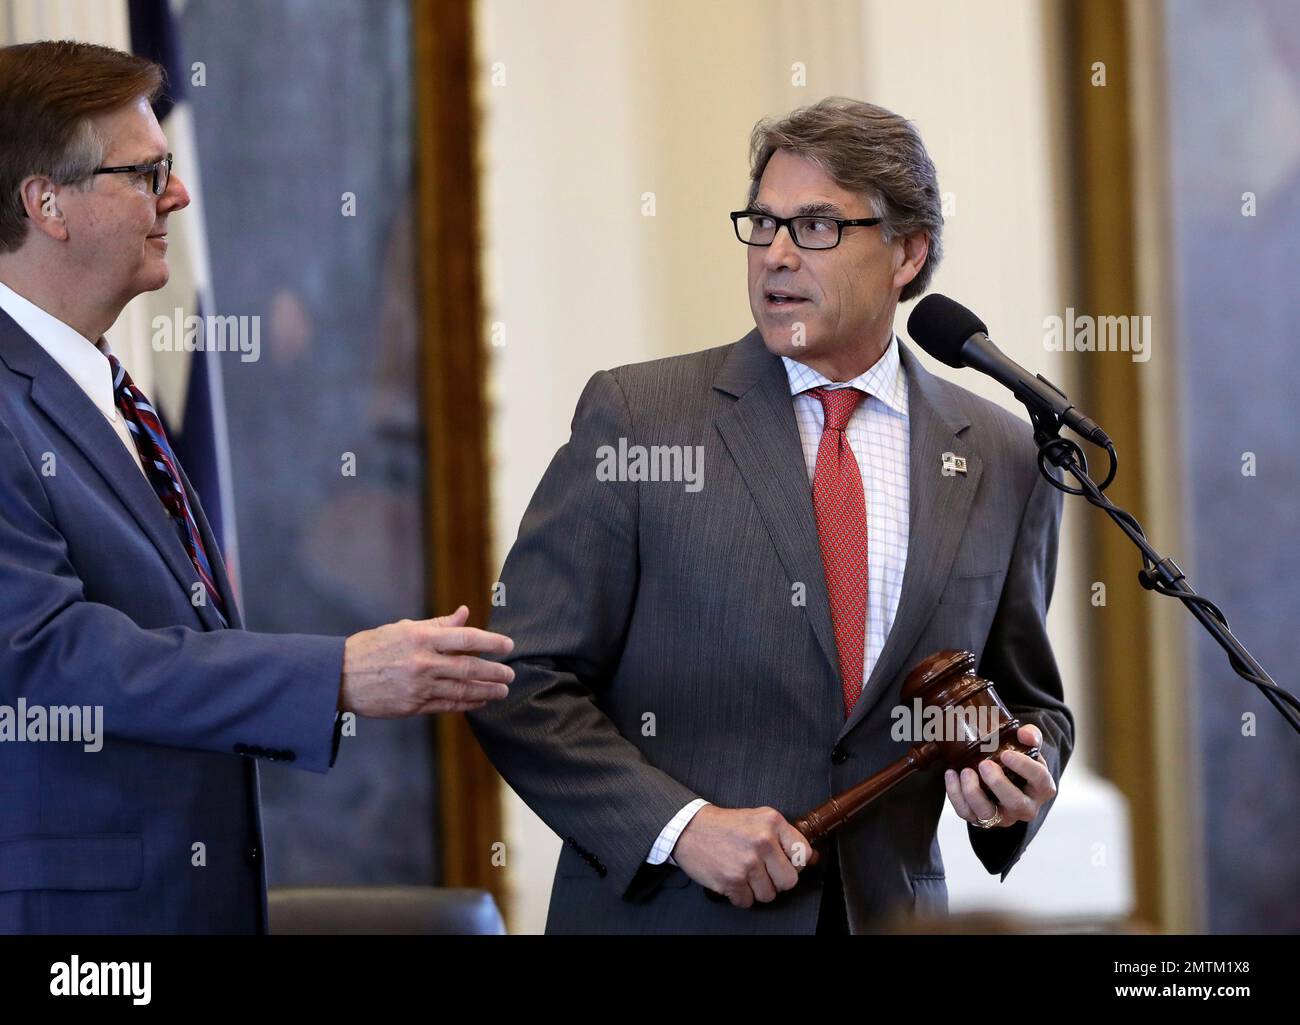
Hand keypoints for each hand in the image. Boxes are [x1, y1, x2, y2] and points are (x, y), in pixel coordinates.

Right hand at [339, 606, 513, 716]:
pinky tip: (480, 701)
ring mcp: (419, 687)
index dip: (491, 642)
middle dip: (494, 672)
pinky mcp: (413, 706)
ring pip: (462, 689)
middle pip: (469, 667)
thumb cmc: (372, 647)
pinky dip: (467, 703)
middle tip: (511, 674)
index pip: (466, 638)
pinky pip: (448, 705)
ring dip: (486, 691)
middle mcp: (423, 662)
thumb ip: (437, 624)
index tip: (508, 645)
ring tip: (502, 690)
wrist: (339, 677)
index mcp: (421, 638)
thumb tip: (465, 613)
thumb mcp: (404, 628)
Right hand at [670, 805, 817, 907]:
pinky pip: (748, 902)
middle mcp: (763, 841)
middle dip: (777, 880)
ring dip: (756, 889)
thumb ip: (783, 836)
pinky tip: (733, 879)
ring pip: (769, 895)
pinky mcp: (732, 881)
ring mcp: (748, 863)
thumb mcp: (758, 818)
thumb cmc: (724, 825)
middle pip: (790, 881)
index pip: (803, 853)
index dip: (795, 863)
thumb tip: (812, 859)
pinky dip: (740, 896)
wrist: (689, 828)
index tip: (784, 862)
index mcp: (772, 822)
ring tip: (744, 873)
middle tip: (763, 871)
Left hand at [944, 724, 1055, 827]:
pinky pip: (966, 813)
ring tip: (965, 771)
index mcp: (1042, 788)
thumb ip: (1031, 735)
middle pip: (1015, 802)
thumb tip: (1024, 734)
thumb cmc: (1019, 761)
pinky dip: (955, 795)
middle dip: (998, 784)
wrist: (1006, 777)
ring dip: (974, 793)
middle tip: (984, 764)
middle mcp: (1026, 807)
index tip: (1006, 754)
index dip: (1024, 767)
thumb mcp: (1029, 747)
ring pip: (988, 813)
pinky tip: (951, 774)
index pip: (1040, 780)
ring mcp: (1003, 816)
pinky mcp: (982, 820)